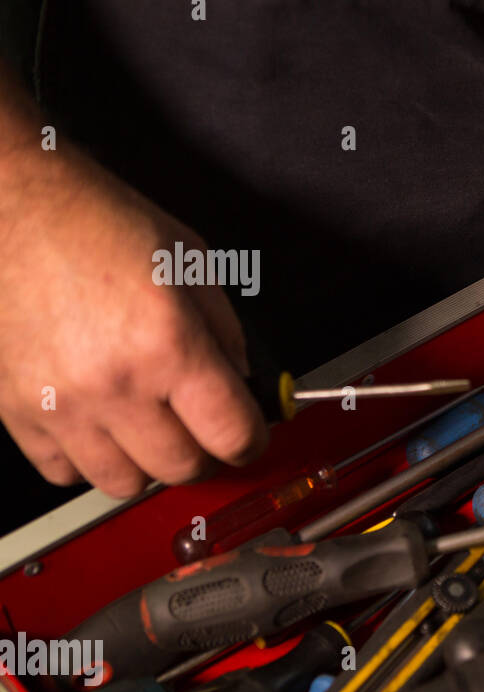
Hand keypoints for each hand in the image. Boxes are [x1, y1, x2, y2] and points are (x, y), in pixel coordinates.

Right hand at [0, 144, 267, 496]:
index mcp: (168, 344)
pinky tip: (99, 422)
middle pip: (182, 469)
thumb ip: (228, 335)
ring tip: (147, 424)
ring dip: (146, 462)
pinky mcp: (18, 410)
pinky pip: (64, 472)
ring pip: (124, 483)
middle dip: (203, 453)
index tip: (248, 436)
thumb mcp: (195, 267)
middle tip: (200, 427)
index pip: (232, 436)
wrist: (16, 208)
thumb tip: (244, 388)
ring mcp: (62, 403)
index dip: (251, 442)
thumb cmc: (100, 226)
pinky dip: (88, 458)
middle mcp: (116, 382)